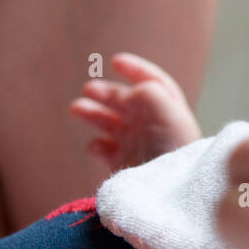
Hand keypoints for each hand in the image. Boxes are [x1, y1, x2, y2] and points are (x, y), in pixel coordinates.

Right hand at [69, 53, 201, 170]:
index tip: (115, 61)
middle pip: (126, 102)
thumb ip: (146, 90)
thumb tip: (130, 94)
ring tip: (76, 108)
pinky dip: (96, 145)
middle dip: (106, 93)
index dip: (136, 70)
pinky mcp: (125, 165)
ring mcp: (137, 146)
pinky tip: (95, 145)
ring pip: (111, 123)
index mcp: (166, 108)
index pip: (153, 83)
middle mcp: (152, 126)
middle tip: (88, 89)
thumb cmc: (172, 144)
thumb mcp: (163, 107)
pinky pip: (106, 151)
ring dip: (93, 113)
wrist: (170, 187)